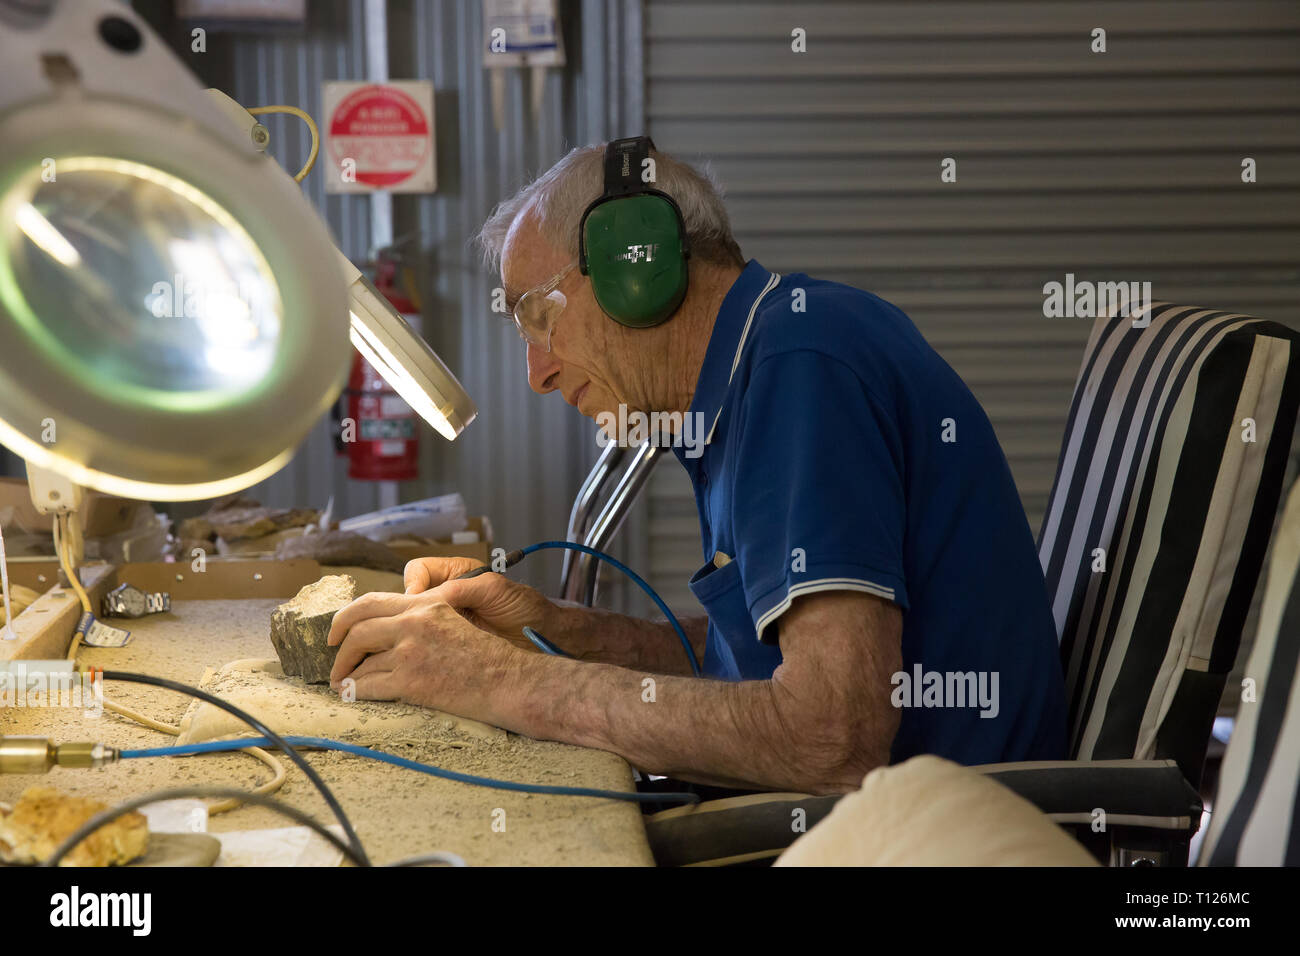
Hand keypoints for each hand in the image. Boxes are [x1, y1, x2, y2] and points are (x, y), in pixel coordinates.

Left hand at [326, 590, 521, 716]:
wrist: (508, 681)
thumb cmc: (487, 658)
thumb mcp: (453, 622)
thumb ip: (421, 621)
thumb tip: (386, 633)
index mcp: (425, 605)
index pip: (370, 601)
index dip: (345, 617)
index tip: (337, 632)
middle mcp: (414, 623)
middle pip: (357, 629)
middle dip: (339, 648)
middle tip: (334, 661)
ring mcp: (410, 652)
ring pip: (361, 662)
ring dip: (347, 675)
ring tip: (343, 684)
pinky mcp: (410, 681)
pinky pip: (367, 686)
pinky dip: (355, 692)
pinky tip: (352, 695)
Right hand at [403, 556, 566, 648]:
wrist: (543, 637)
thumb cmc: (524, 607)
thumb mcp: (493, 589)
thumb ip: (460, 588)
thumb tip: (426, 600)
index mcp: (454, 575)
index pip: (418, 571)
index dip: (413, 586)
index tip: (419, 603)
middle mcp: (445, 597)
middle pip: (408, 600)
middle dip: (408, 613)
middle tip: (418, 628)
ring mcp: (445, 622)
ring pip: (412, 624)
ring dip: (416, 634)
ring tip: (427, 643)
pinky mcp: (447, 645)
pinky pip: (426, 645)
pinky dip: (426, 650)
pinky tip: (433, 656)